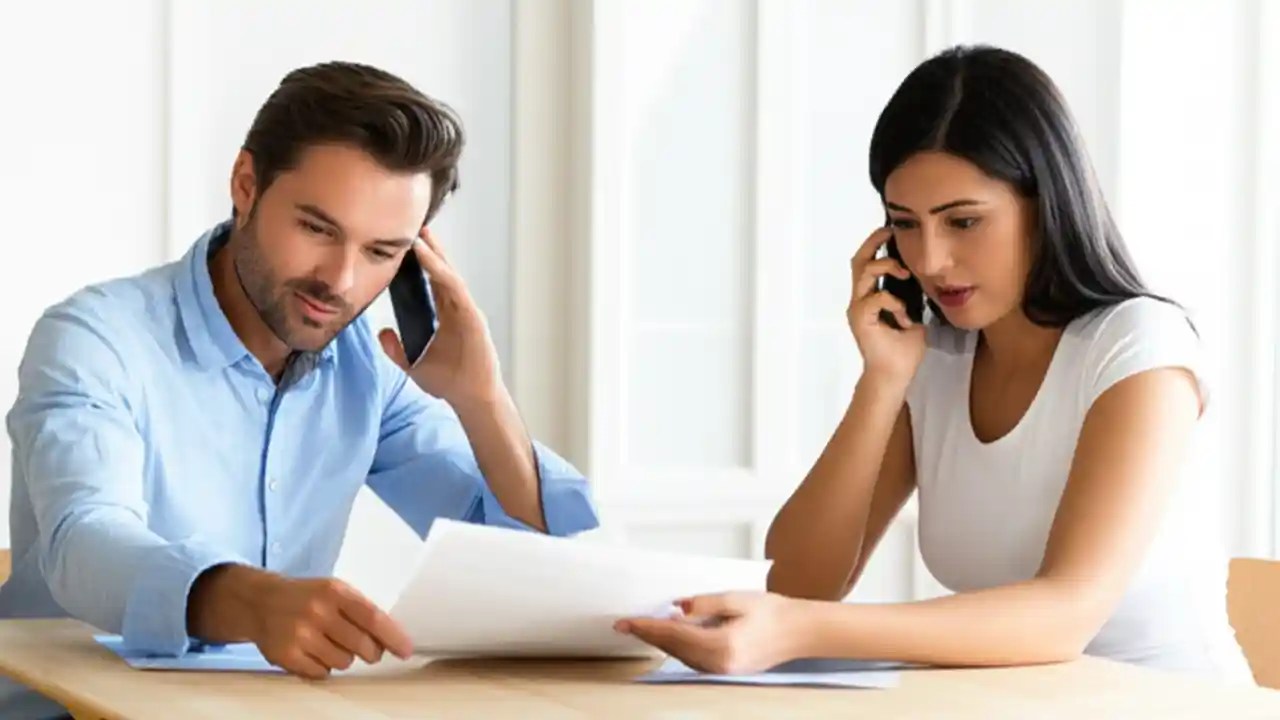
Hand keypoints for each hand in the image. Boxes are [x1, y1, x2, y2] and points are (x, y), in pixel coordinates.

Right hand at [251, 575, 413, 678]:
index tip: (405, 650)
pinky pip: (321, 673)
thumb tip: (391, 638)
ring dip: (344, 657)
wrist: (261, 602)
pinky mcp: (286, 655)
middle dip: (371, 651)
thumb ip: (360, 609)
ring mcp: (300, 635)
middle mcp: (317, 612)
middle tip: (367, 649)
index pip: (372, 618)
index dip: (392, 637)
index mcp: (334, 591)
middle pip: (362, 646)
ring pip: (343, 662)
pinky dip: (323, 666)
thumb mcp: (334, 590)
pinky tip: (314, 651)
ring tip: (330, 643)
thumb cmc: (307, 597)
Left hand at [379, 227, 503, 406]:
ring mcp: (466, 310)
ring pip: (448, 274)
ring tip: (419, 232)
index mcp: (447, 316)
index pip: (432, 282)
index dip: (421, 263)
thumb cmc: (450, 382)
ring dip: (434, 253)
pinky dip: (439, 270)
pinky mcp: (471, 316)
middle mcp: (458, 309)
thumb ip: (396, 350)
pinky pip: (453, 287)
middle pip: (442, 271)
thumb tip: (382, 333)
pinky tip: (425, 256)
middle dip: (429, 249)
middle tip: (414, 225)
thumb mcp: (413, 364)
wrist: (472, 399)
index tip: (406, 245)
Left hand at [614, 592, 808, 673]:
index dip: (647, 626)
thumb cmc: (773, 612)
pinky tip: (670, 637)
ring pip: (680, 656)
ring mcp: (722, 670)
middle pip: (673, 648)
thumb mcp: (736, 599)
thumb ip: (704, 604)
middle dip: (648, 635)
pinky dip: (677, 648)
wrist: (800, 631)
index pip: (673, 634)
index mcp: (721, 645)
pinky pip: (693, 659)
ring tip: (642, 628)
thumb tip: (677, 607)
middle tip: (625, 625)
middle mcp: (719, 663)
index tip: (627, 621)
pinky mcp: (726, 669)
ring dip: (660, 642)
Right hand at [848, 227, 925, 387]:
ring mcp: (858, 309)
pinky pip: (876, 298)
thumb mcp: (916, 316)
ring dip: (885, 267)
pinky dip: (893, 301)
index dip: (877, 245)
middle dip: (873, 243)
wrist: (894, 375)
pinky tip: (905, 316)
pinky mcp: (861, 320)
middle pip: (858, 261)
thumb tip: (929, 282)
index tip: (893, 231)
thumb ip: (915, 299)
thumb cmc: (903, 351)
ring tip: (904, 272)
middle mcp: (860, 299)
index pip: (868, 263)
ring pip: (863, 273)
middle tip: (888, 231)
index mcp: (871, 297)